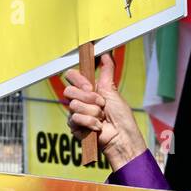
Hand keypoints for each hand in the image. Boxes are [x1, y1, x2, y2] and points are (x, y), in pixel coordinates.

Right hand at [63, 53, 145, 170]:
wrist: (122, 137)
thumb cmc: (121, 116)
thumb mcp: (113, 90)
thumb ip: (107, 71)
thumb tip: (106, 53)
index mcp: (88, 90)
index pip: (72, 77)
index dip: (79, 80)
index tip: (90, 86)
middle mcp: (81, 100)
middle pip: (69, 91)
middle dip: (87, 98)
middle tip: (101, 104)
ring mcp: (77, 114)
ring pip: (73, 106)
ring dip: (92, 112)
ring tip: (102, 118)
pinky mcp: (75, 127)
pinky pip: (75, 119)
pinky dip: (90, 123)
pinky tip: (98, 127)